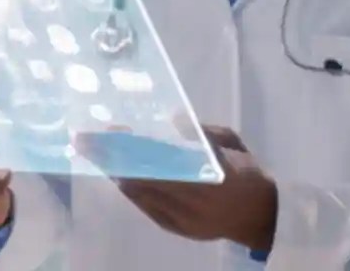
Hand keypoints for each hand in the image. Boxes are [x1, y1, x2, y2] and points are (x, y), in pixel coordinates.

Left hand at [77, 125, 276, 250]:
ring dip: (116, 173)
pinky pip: (146, 208)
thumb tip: (173, 119)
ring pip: (141, 194)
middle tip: (87, 140)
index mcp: (211, 177)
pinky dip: (130, 191)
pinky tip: (116, 175)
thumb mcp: (231, 143)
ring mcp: (182, 220)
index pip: (162, 159)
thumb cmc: (248, 174)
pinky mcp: (176, 229)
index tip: (112, 131)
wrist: (262, 218)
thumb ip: (202, 132)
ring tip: (94, 154)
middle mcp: (193, 202)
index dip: (134, 146)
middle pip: (143, 177)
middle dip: (114, 158)